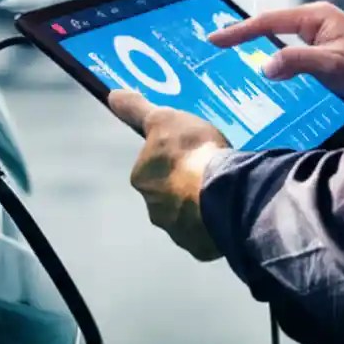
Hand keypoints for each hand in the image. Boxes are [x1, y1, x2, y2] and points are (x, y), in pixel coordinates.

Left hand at [108, 90, 230, 261]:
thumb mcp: (165, 119)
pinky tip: (231, 211)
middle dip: (185, 185)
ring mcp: (179, 233)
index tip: (191, 152)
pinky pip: (208, 234)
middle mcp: (155, 211)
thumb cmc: (192, 152)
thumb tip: (112, 95)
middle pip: (170, 195)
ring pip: (189, 216)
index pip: (153, 167)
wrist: (226, 193)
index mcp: (143, 181)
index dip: (172, 158)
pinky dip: (216, 225)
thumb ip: (138, 110)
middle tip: (210, 170)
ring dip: (201, 206)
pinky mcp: (201, 249)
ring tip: (225, 190)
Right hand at [208, 1, 343, 108]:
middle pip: (270, 27)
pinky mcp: (324, 53)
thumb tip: (264, 65)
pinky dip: (275, 62)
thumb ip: (298, 62)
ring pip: (279, 42)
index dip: (239, 31)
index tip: (214, 40)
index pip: (267, 21)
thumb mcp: (334, 67)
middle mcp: (315, 22)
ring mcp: (319, 37)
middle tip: (214, 47)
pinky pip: (291, 54)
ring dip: (258, 50)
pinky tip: (264, 75)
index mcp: (315, 17)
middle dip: (242, 37)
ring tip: (230, 60)